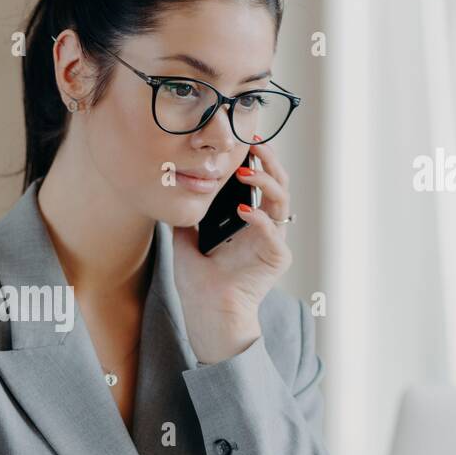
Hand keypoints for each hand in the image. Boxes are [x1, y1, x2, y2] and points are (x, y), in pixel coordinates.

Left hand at [171, 137, 292, 362]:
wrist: (206, 314)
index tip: (243, 140)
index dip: (255, 160)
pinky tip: (243, 210)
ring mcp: (273, 242)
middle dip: (268, 160)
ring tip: (245, 170)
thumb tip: (174, 193)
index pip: (259, 182)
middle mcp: (265, 228)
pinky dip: (259, 219)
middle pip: (277, 185)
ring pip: (281, 202)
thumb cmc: (199, 283)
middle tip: (253, 142)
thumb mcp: (185, 241)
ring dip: (265, 182)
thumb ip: (186, 217)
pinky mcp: (276, 259)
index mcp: (249, 221)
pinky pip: (273, 233)